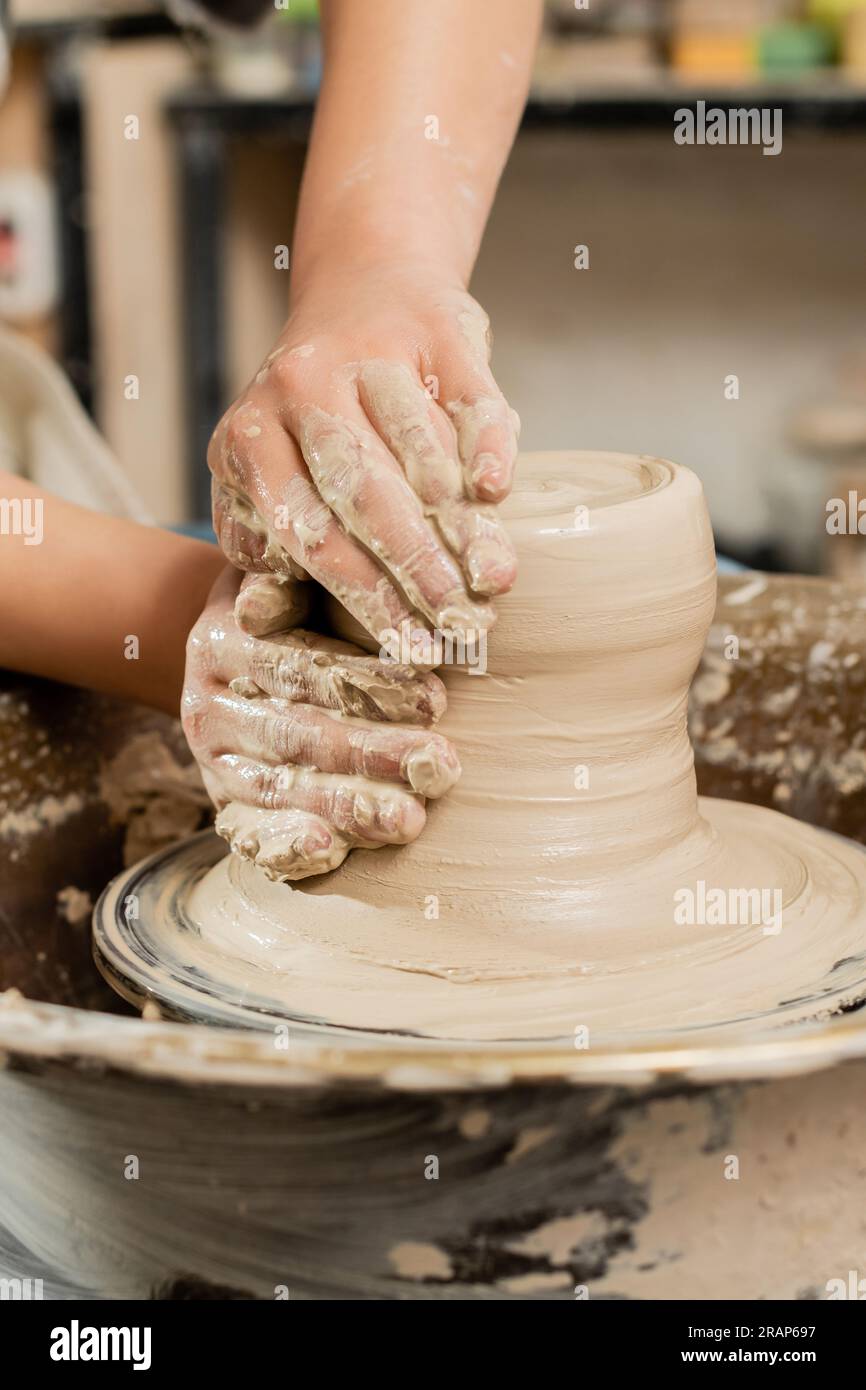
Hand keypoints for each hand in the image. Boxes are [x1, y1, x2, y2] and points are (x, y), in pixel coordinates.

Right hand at [181, 566, 460, 880]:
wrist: (227, 654)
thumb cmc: (293, 611)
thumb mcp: (293, 584)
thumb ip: (309, 583)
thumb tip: (321, 562)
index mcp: (224, 640)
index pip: (303, 664)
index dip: (372, 683)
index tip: (438, 698)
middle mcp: (208, 702)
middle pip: (299, 733)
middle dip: (375, 753)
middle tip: (440, 765)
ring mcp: (212, 759)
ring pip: (281, 788)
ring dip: (348, 807)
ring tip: (410, 820)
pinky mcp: (221, 803)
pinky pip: (249, 832)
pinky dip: (286, 846)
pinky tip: (327, 851)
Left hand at [208, 260, 518, 645]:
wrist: (366, 288)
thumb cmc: (317, 420)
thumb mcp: (269, 472)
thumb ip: (266, 542)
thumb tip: (262, 618)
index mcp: (248, 436)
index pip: (309, 532)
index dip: (365, 596)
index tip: (411, 649)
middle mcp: (299, 386)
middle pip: (362, 493)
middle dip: (416, 571)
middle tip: (459, 628)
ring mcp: (368, 349)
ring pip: (416, 446)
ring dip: (460, 523)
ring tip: (493, 582)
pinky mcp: (435, 325)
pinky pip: (465, 393)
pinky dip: (484, 442)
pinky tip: (496, 491)